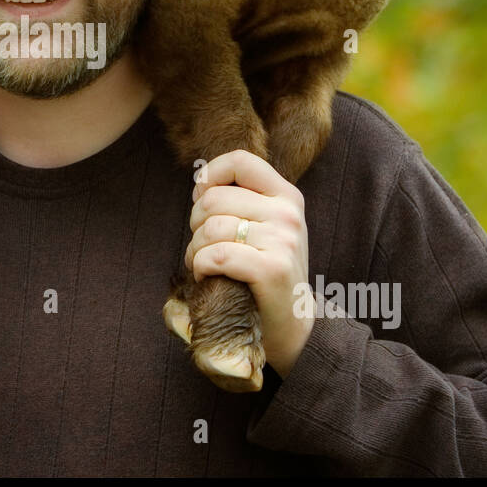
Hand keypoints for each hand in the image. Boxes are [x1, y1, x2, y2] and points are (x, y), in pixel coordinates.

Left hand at [186, 149, 316, 377]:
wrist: (292, 325)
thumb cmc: (265, 273)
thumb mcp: (264, 227)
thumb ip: (240, 201)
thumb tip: (200, 183)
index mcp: (286, 196)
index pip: (240, 161)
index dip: (210, 176)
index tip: (200, 198)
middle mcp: (288, 213)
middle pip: (214, 199)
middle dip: (195, 224)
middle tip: (202, 245)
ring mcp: (284, 241)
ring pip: (211, 228)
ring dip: (194, 250)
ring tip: (204, 263)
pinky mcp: (273, 269)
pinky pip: (217, 255)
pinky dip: (201, 266)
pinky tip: (207, 275)